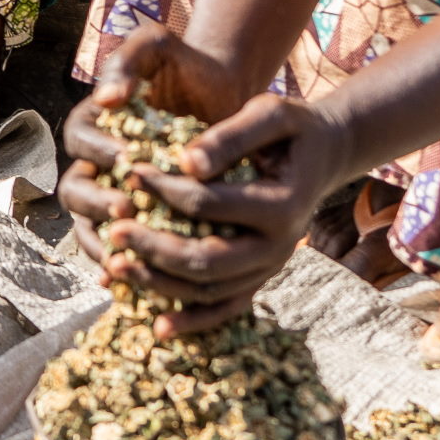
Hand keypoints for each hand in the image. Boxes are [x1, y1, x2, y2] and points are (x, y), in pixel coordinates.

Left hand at [56, 26, 342, 335]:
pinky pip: (224, 308)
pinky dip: (192, 321)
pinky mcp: (259, 278)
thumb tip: (186, 161)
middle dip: (153, 248)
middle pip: (206, 260)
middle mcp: (279, 246)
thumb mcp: (270, 114)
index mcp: (281, 205)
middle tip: (114, 231)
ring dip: (159, 284)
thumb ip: (230, 136)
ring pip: (209, 290)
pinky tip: (156, 325)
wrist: (325, 155)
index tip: (128, 172)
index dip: (163, 190)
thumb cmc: (292, 129)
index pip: (207, 204)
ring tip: (114, 267)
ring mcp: (269, 268)